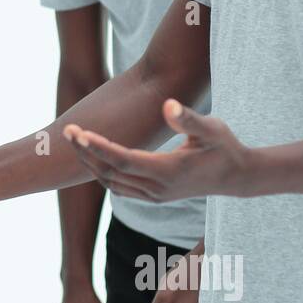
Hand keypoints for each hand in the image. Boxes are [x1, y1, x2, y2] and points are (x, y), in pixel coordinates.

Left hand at [65, 99, 252, 201]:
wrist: (236, 176)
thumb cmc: (224, 147)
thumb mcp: (213, 128)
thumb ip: (189, 119)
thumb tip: (168, 105)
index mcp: (168, 172)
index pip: (123, 160)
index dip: (98, 146)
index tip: (78, 131)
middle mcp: (157, 189)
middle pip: (110, 173)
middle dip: (85, 152)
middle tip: (66, 131)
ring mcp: (154, 196)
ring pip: (111, 183)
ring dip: (89, 163)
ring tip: (73, 140)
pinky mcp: (153, 197)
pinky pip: (118, 188)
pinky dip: (101, 173)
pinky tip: (92, 155)